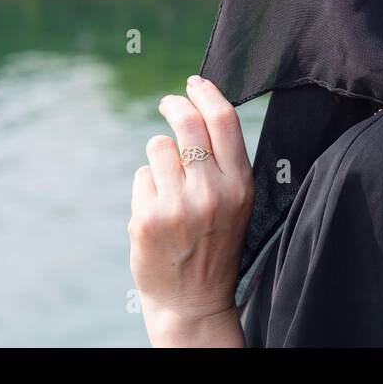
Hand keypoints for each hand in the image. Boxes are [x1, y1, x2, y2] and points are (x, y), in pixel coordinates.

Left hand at [128, 75, 252, 346]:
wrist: (193, 301)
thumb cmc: (214, 243)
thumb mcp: (236, 202)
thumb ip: (224, 162)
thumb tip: (200, 106)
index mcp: (239, 185)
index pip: (224, 120)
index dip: (206, 93)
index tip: (194, 82)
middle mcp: (212, 192)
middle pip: (187, 122)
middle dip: (174, 104)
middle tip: (168, 103)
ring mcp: (177, 206)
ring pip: (158, 146)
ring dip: (160, 155)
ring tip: (168, 184)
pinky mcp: (148, 218)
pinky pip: (142, 175)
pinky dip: (147, 186)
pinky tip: (158, 212)